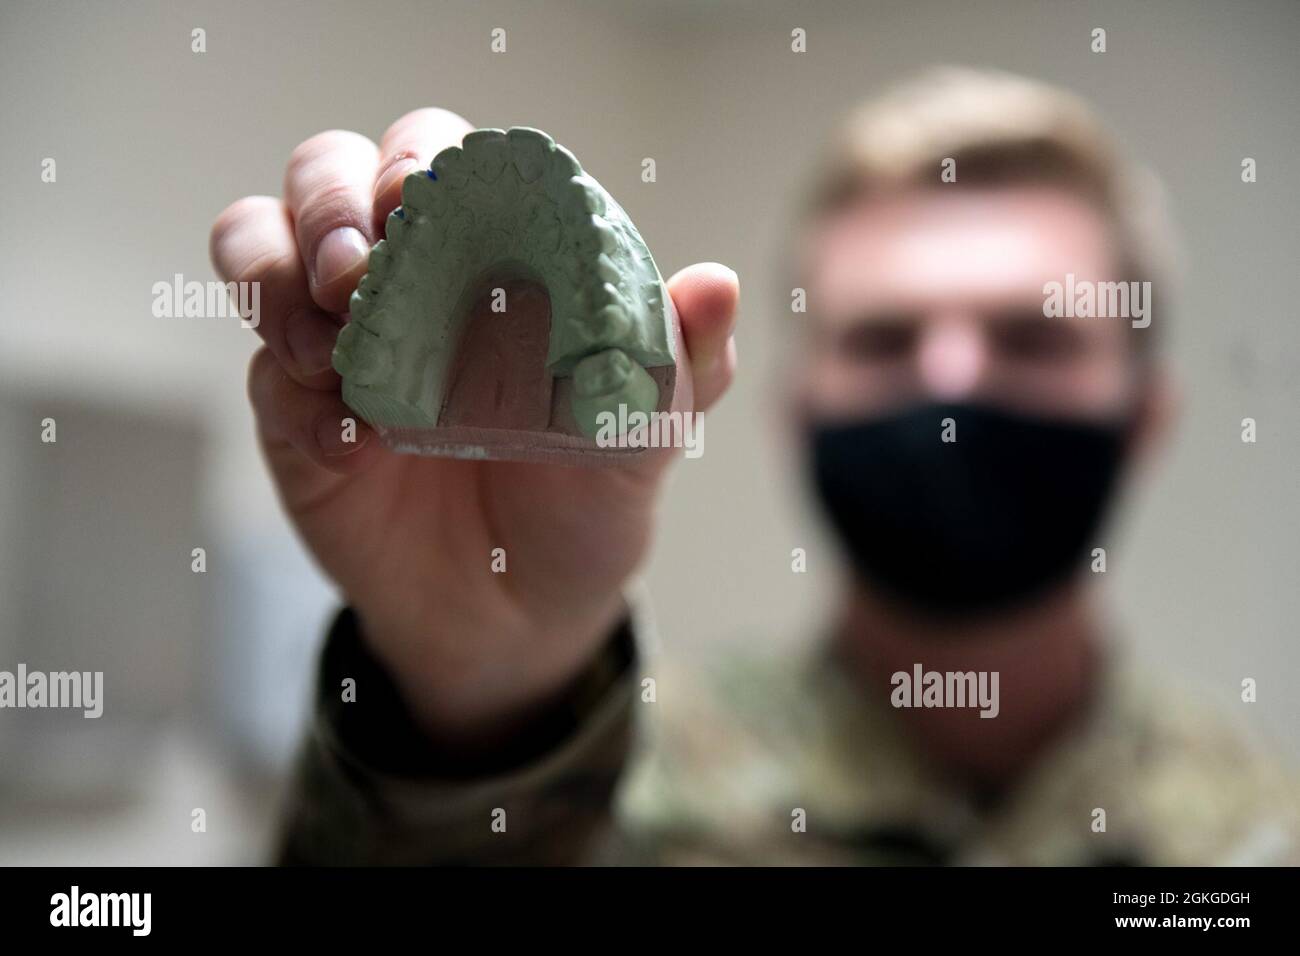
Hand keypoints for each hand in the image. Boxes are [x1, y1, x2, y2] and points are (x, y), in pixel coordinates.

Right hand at [210, 109, 738, 749]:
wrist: (517, 620)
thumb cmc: (587, 506)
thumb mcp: (644, 439)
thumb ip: (679, 363)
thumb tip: (716, 284)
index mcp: (497, 258)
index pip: (447, 159)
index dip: (428, 156)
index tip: (427, 193)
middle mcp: (411, 280)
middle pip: (334, 173)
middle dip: (335, 195)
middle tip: (364, 259)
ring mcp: (343, 339)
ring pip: (263, 237)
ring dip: (280, 259)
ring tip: (332, 325)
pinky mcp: (294, 408)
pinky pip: (260, 356)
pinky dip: (280, 365)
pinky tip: (338, 423)